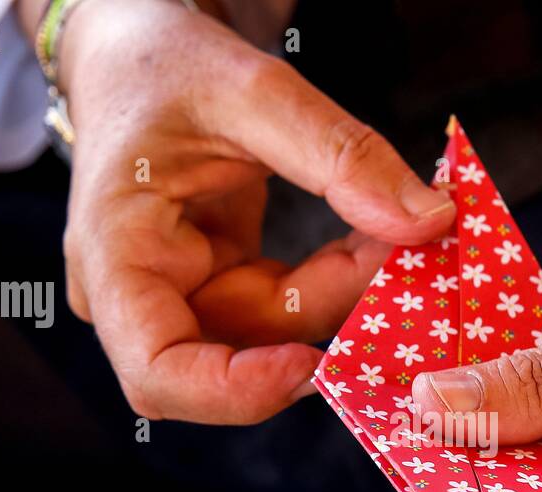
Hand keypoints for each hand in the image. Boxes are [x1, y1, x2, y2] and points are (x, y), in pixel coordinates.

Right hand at [46, 0, 454, 422]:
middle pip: (233, 360)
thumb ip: (338, 155)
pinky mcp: (222, 288)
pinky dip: (339, 281)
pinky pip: (289, 309)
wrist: (137, 50)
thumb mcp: (251, 90)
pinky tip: (377, 241)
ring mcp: (183, 298)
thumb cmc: (164, 63)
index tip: (313, 363)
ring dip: (345, 293)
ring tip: (401, 233)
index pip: (157, 372)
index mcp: (114, 255)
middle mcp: (141, 296)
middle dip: (321, 319)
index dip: (235, 391)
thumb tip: (428, 220)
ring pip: (276, 337)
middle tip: (401, 265)